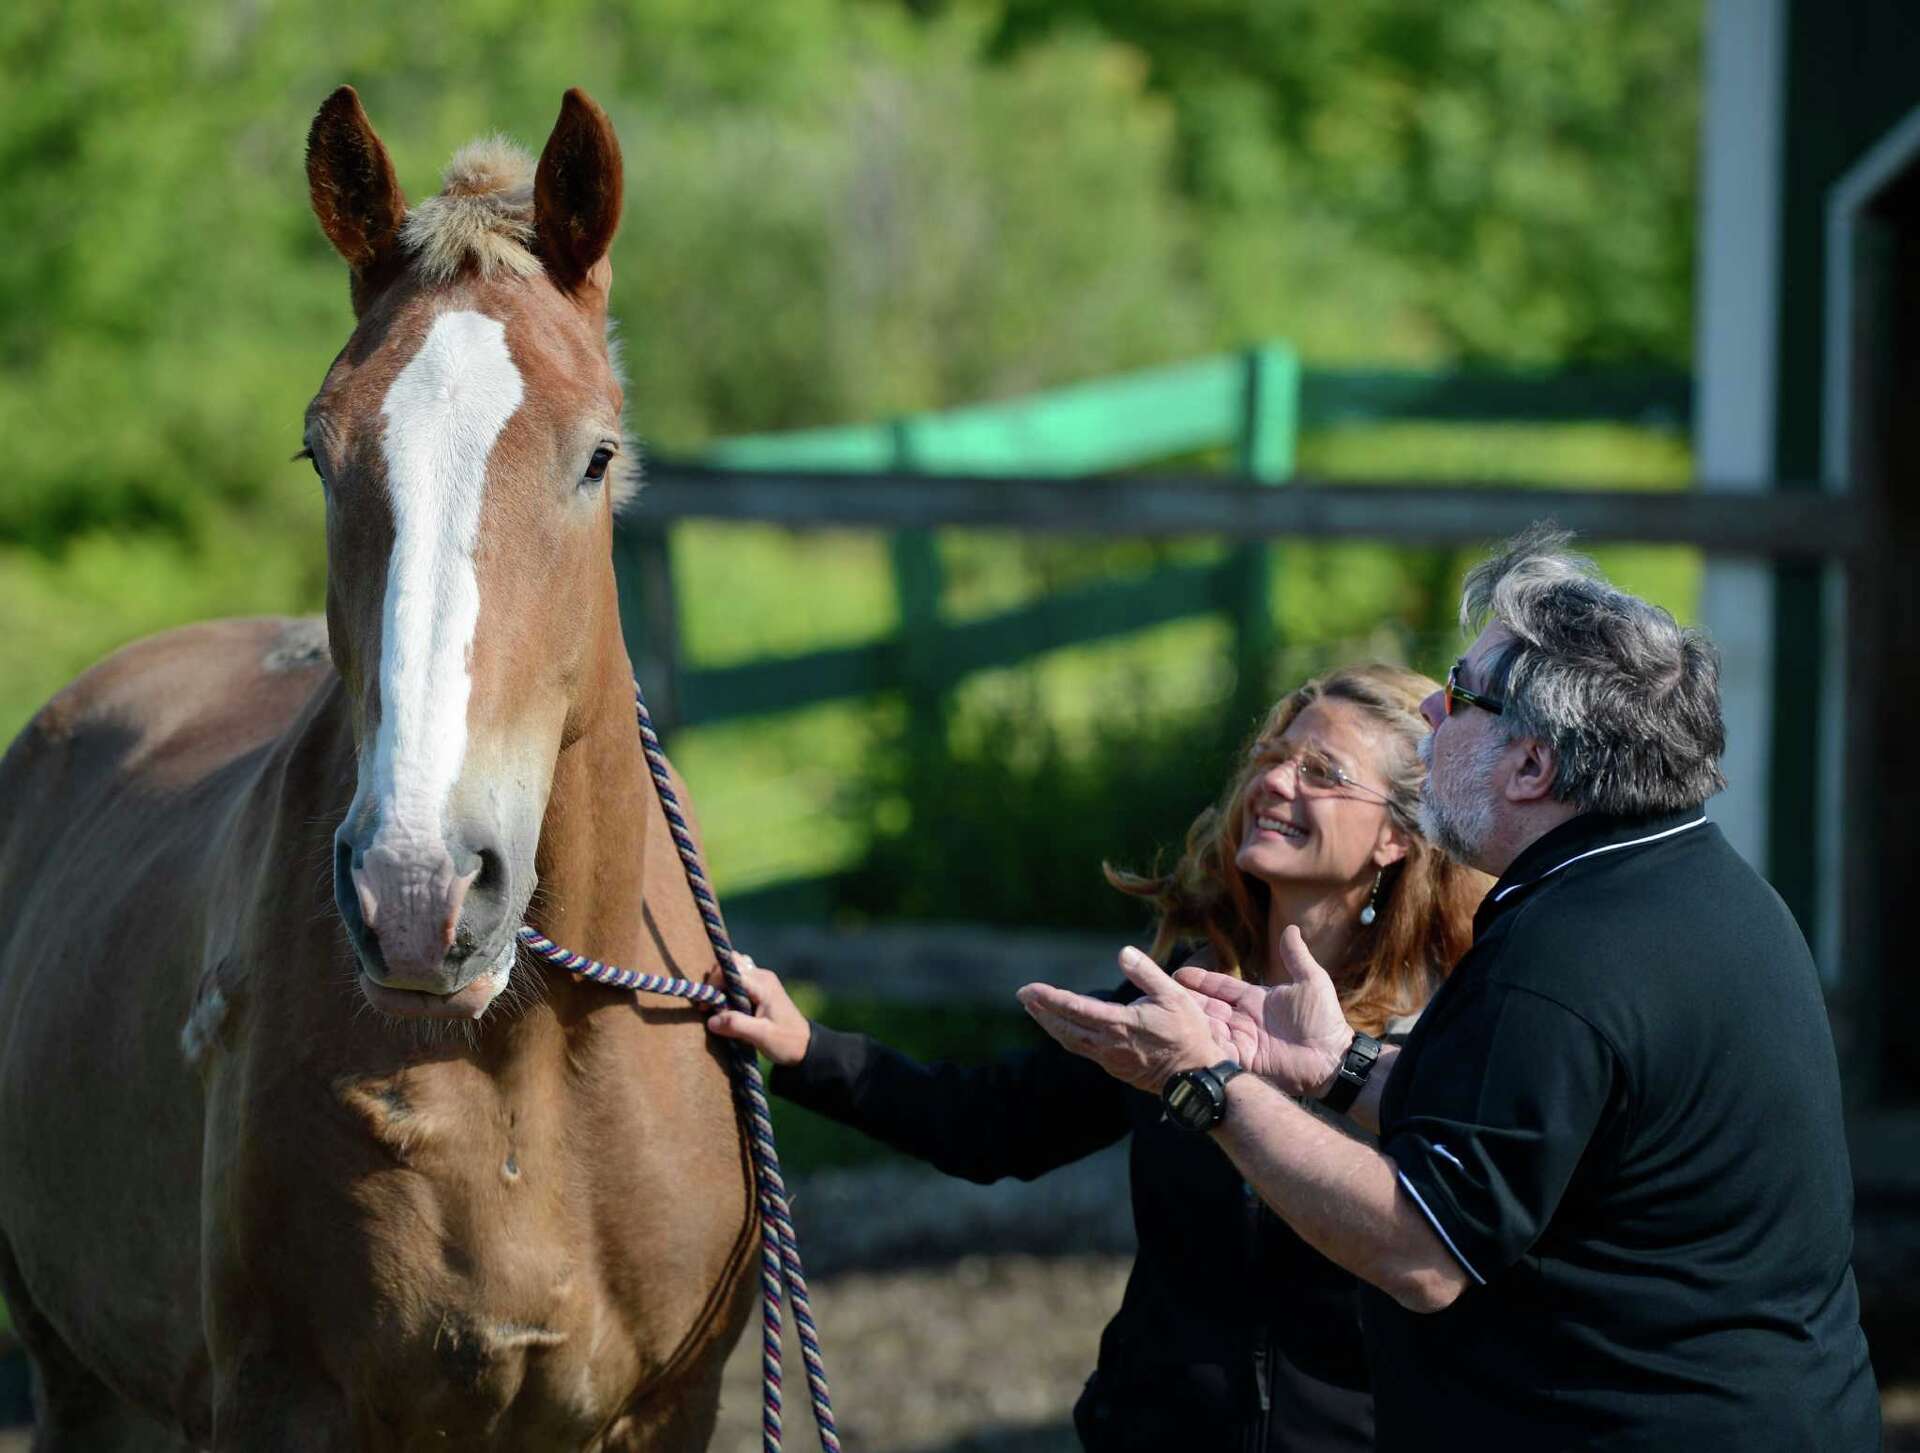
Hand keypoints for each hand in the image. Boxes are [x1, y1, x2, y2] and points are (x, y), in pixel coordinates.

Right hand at [703, 953, 812, 1065]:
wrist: (805, 1046)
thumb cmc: (786, 1041)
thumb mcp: (761, 1035)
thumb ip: (736, 1025)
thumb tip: (711, 1020)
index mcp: (762, 984)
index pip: (730, 970)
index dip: (714, 985)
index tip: (707, 1007)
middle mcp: (762, 976)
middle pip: (731, 964)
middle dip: (716, 983)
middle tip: (713, 1007)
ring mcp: (762, 981)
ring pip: (733, 971)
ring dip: (722, 987)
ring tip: (721, 1009)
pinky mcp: (760, 989)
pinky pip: (738, 981)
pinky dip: (729, 991)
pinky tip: (730, 1010)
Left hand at [1016, 946, 1233, 1092]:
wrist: (1196, 1077)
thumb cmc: (1189, 1033)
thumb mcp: (1173, 996)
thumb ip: (1146, 973)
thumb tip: (1123, 952)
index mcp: (1119, 1024)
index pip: (1074, 1009)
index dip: (1048, 998)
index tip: (1028, 988)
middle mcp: (1108, 1044)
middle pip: (1064, 1027)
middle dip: (1041, 1011)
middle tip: (1023, 995)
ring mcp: (1109, 1059)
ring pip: (1071, 1041)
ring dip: (1051, 1024)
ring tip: (1036, 1010)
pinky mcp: (1115, 1068)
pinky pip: (1084, 1050)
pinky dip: (1068, 1036)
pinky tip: (1066, 1029)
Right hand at [1173, 926, 1353, 1097]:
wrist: (1333, 1059)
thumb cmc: (1324, 1020)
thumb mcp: (1311, 982)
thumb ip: (1296, 956)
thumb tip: (1291, 927)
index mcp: (1255, 1000)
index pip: (1221, 987)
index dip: (1200, 981)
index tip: (1178, 972)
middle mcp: (1243, 1020)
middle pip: (1207, 1006)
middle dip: (1184, 998)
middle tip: (1157, 989)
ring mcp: (1240, 1040)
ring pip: (1206, 1026)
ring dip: (1187, 1019)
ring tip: (1162, 1010)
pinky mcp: (1242, 1060)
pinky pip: (1215, 1049)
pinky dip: (1200, 1042)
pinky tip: (1182, 1034)